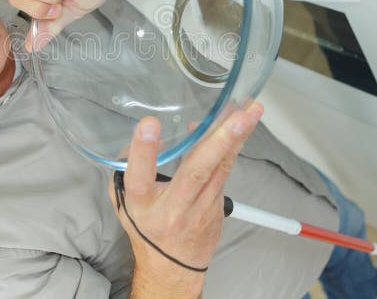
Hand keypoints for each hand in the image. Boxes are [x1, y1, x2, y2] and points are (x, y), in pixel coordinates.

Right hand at [109, 102, 263, 298]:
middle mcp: (174, 205)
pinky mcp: (218, 203)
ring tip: (252, 110)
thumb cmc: (147, 227)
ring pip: (220, 167)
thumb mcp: (125, 202)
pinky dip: (233, 144)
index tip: (150, 124)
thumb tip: (141, 135)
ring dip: (238, 137)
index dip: (144, 151)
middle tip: (237, 117)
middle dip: (219, 141)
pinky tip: (242, 123)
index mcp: (143, 204)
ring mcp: (201, 206)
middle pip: (196, 171)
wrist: (174, 265)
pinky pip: (225, 168)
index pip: (140, 177)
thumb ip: (126, 169)